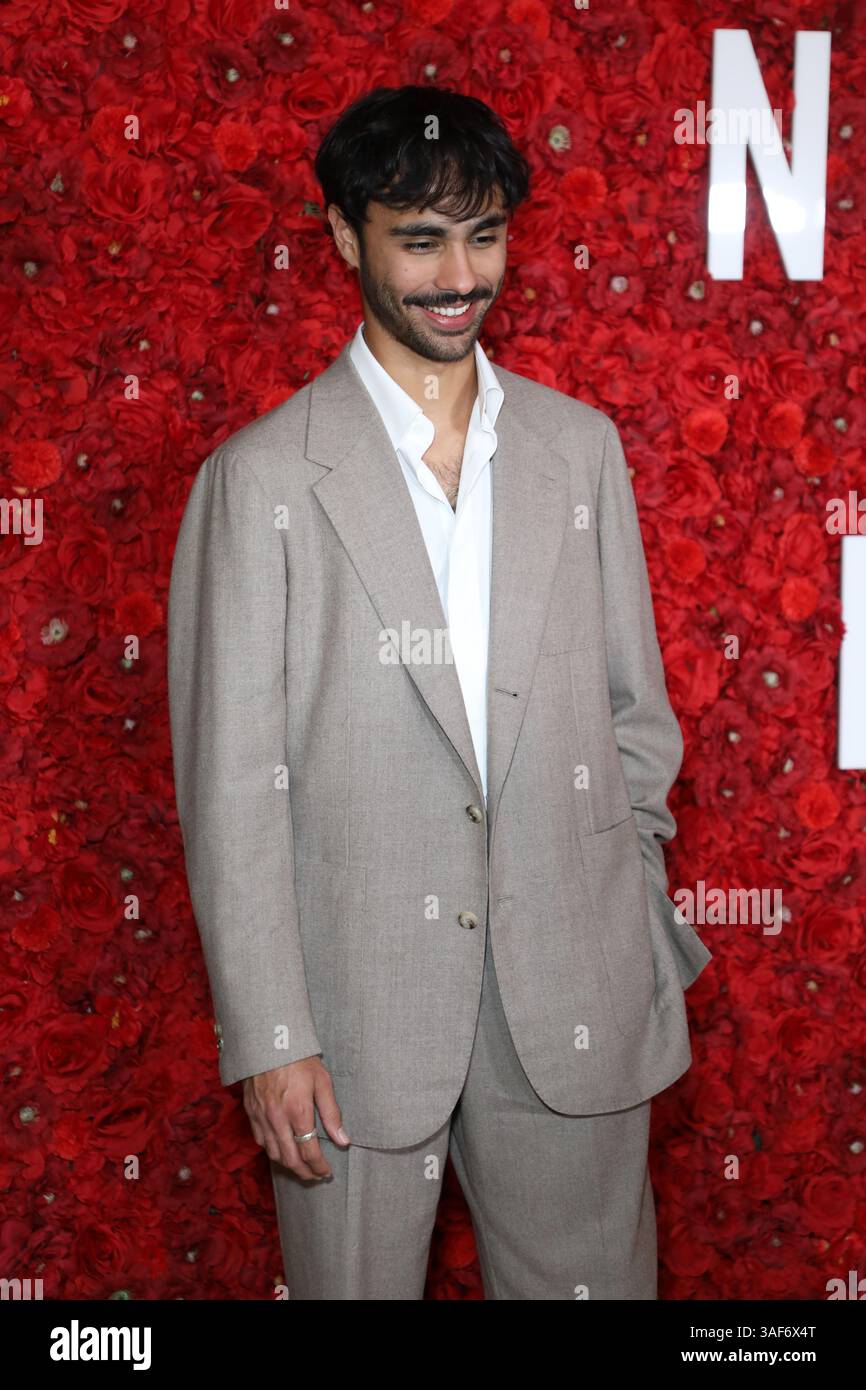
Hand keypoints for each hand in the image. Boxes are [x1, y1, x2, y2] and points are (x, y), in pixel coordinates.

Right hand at [243, 1056, 349, 1179]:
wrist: (268, 1042)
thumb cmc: (299, 1059)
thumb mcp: (322, 1081)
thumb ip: (332, 1113)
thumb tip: (343, 1140)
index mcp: (298, 1112)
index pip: (309, 1152)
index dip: (319, 1167)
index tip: (327, 1172)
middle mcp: (277, 1119)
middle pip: (290, 1159)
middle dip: (305, 1172)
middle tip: (316, 1175)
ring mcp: (261, 1117)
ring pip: (274, 1154)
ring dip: (288, 1165)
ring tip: (301, 1166)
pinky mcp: (251, 1113)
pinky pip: (261, 1141)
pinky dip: (272, 1151)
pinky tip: (282, 1149)